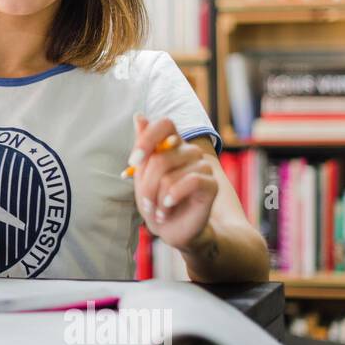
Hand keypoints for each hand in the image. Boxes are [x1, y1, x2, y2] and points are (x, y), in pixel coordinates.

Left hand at [130, 114, 217, 250]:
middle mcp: (189, 151)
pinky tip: (168, 207)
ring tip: (158, 209)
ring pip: (169, 175)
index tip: (133, 161)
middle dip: (146, 185)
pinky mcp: (211, 184)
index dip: (147, 139)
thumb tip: (139, 115)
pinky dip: (173, 197)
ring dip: (157, 197)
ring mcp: (202, 166)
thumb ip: (143, 147)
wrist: (173, 230)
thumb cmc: (156, 201)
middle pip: (160, 158)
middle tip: (145, 203)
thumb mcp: (142, 175)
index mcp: (172, 145)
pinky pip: (190, 182)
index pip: (165, 124)